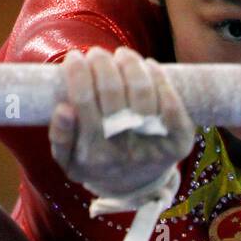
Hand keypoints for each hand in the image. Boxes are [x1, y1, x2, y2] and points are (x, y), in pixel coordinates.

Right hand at [49, 46, 195, 196]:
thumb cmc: (98, 164)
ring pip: (143, 93)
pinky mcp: (179, 140)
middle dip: (102, 64)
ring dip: (131, 65)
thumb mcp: (69, 160)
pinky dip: (161, 79)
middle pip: (113, 92)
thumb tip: (64, 108)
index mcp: (94, 152)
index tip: (73, 57)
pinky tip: (148, 65)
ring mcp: (155, 145)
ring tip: (122, 55)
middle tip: (97, 53)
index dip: (77, 74)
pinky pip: (173, 104)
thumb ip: (60, 136)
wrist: (137, 186)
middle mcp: (125, 149)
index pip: (83, 102)